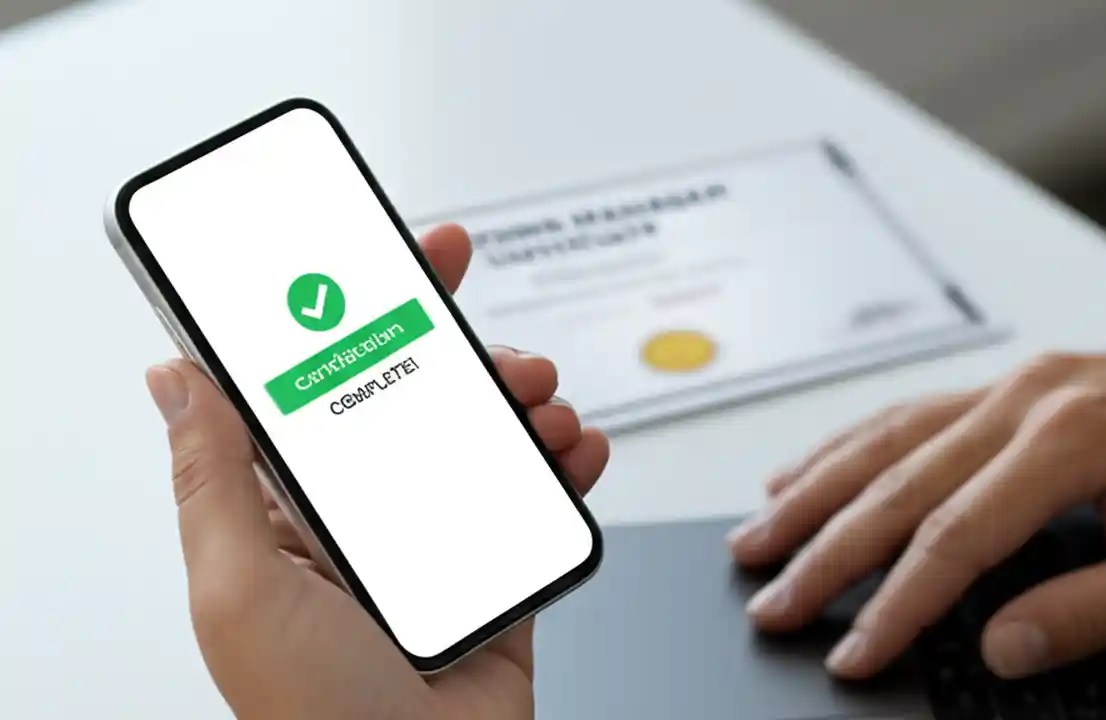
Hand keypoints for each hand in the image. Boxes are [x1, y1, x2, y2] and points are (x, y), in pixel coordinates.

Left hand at [145, 225, 609, 718]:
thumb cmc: (310, 716)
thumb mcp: (240, 588)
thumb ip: (214, 479)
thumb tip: (176, 378)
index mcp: (295, 511)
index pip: (327, 386)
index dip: (364, 316)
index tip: (401, 261)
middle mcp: (369, 516)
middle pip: (424, 401)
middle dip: (468, 357)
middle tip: (498, 345)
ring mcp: (439, 541)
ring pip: (490, 439)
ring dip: (528, 405)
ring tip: (545, 406)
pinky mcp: (500, 569)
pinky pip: (541, 499)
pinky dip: (570, 463)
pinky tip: (579, 449)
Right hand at [729, 346, 1105, 679]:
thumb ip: (1093, 609)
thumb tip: (1001, 647)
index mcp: (1070, 439)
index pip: (954, 537)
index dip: (894, 604)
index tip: (850, 651)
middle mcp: (1026, 399)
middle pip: (897, 483)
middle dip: (823, 549)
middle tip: (769, 598)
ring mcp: (1017, 383)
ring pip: (888, 436)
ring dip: (815, 488)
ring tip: (759, 533)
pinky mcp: (1020, 383)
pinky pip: (914, 411)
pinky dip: (853, 444)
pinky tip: (815, 468)